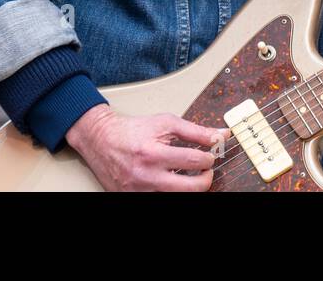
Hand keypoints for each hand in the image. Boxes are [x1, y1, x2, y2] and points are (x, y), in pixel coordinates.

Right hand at [65, 105, 228, 191]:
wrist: (101, 140)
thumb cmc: (134, 130)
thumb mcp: (166, 123)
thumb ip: (196, 130)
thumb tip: (221, 135)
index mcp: (154, 153)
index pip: (193, 161)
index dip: (208, 158)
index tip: (210, 155)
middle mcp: (146, 176)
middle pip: (189, 188)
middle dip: (205, 180)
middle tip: (206, 171)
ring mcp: (139, 191)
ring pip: (177, 197)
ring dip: (189, 188)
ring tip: (191, 178)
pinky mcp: (133, 197)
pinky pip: (160, 198)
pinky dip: (171, 191)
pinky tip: (173, 182)